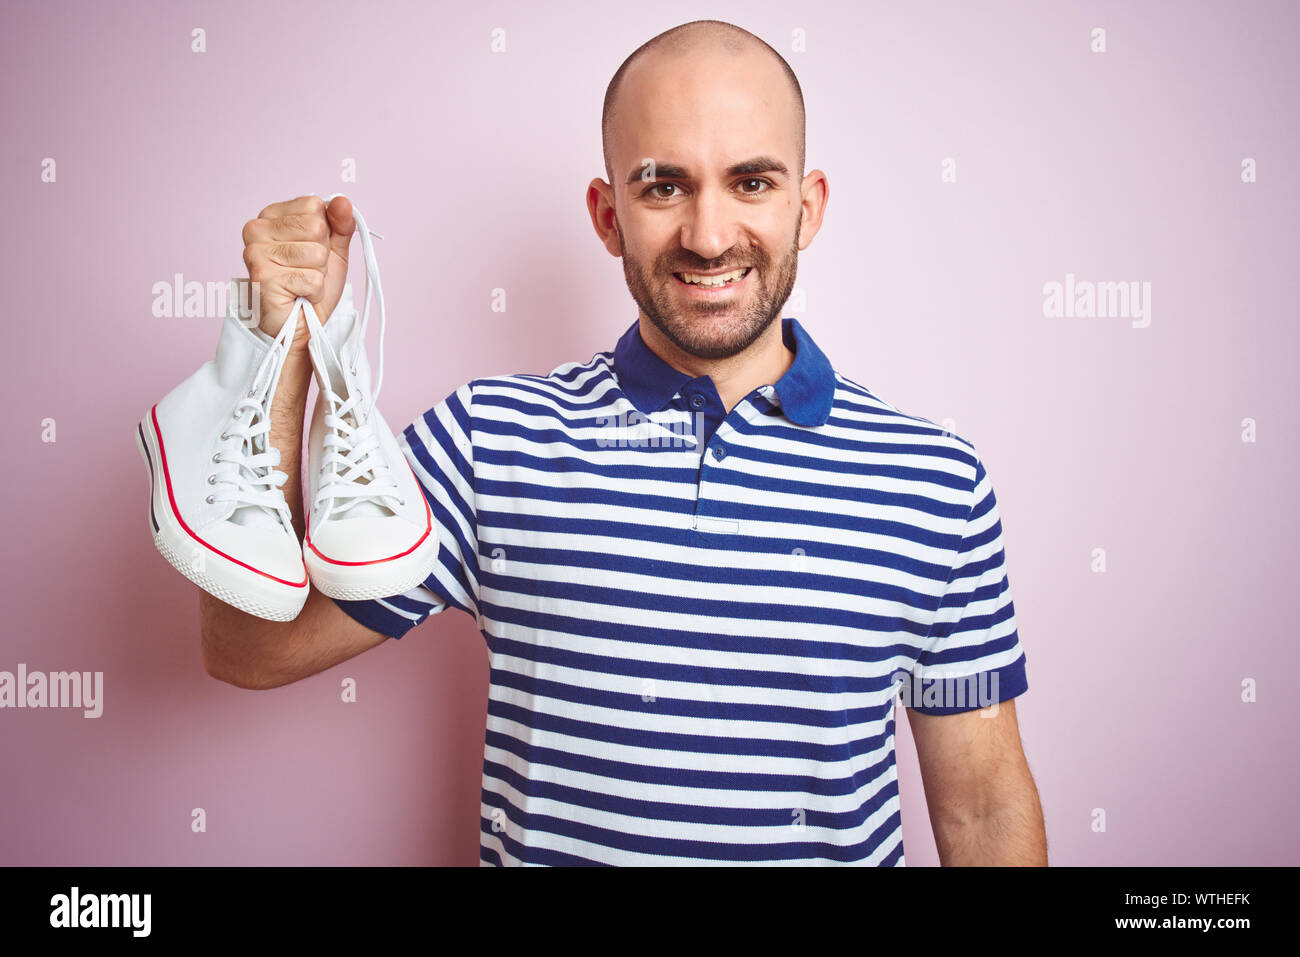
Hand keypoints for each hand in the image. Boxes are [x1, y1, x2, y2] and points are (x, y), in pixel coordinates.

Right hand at [241, 194, 354, 348]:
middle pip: (317, 228)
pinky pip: (312, 279)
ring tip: (302, 284)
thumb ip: (340, 224)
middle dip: (322, 256)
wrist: (300, 325)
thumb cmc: (311, 286)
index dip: (325, 233)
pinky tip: (298, 296)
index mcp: (271, 215)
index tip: (309, 251)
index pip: (315, 205)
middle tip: (306, 271)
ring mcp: (255, 253)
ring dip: (318, 275)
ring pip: (316, 254)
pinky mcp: (263, 278)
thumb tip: (343, 201)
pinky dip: (313, 292)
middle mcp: (256, 229)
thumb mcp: (333, 250)